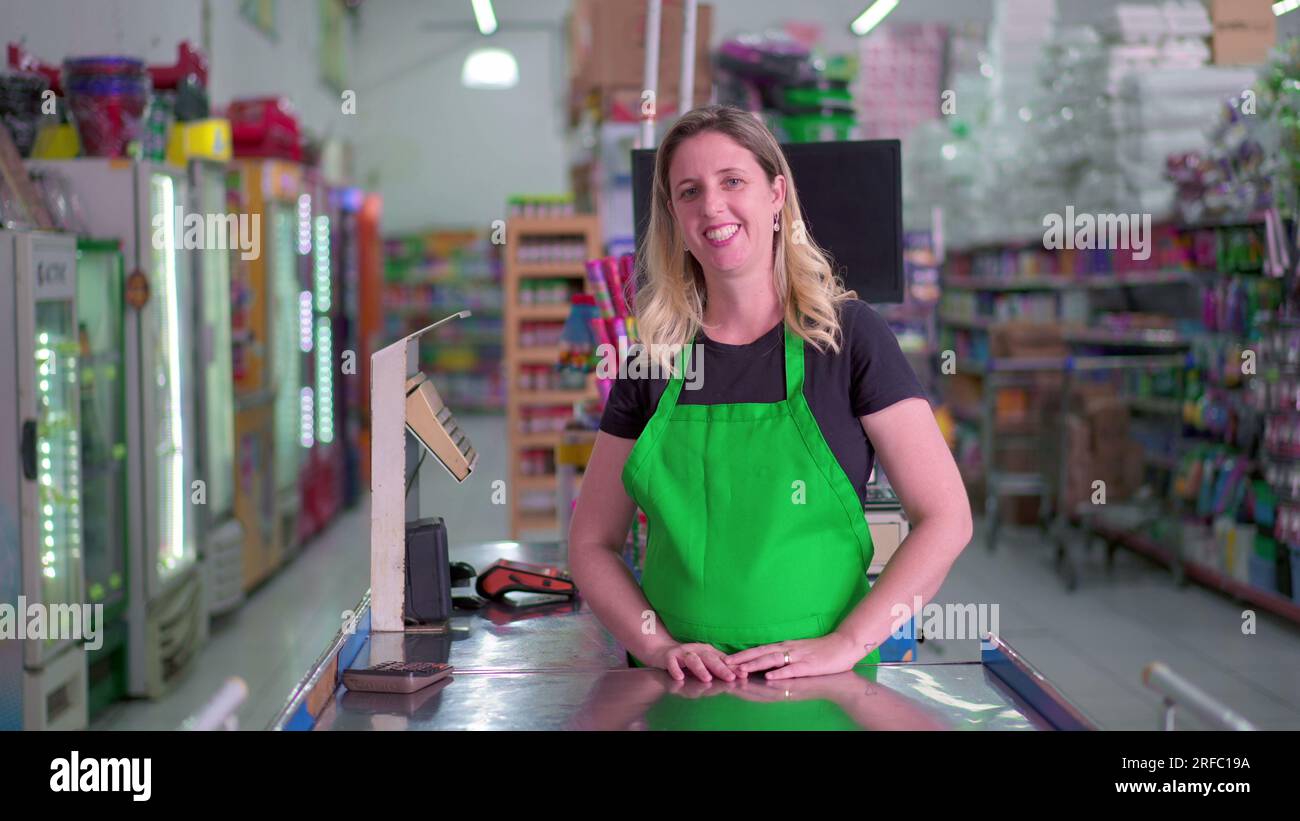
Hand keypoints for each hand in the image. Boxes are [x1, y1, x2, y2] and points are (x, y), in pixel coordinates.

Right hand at [644, 641, 739, 682]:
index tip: (743, 675)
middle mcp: (696, 650)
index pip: (722, 659)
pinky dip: (675, 669)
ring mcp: (682, 653)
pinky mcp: (669, 656)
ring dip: (700, 669)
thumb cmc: (688, 659)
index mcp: (707, 651)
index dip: (732, 667)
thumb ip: (720, 667)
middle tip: (730, 678)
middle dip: (720, 668)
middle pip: (709, 658)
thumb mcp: (705, 661)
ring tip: (707, 679)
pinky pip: (672, 663)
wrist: (662, 651)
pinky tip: (679, 677)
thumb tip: (742, 674)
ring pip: (692, 660)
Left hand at [724, 631, 865, 679]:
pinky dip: (780, 672)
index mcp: (786, 646)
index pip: (760, 649)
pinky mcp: (810, 665)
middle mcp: (789, 649)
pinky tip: (769, 676)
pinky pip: (793, 669)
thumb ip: (784, 654)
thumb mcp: (799, 650)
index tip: (728, 659)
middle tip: (726, 663)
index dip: (744, 654)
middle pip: (762, 652)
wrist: (844, 645)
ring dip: (756, 664)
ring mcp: (799, 657)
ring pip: (773, 659)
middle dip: (743, 658)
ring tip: (741, 670)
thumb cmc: (822, 650)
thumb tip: (766, 660)